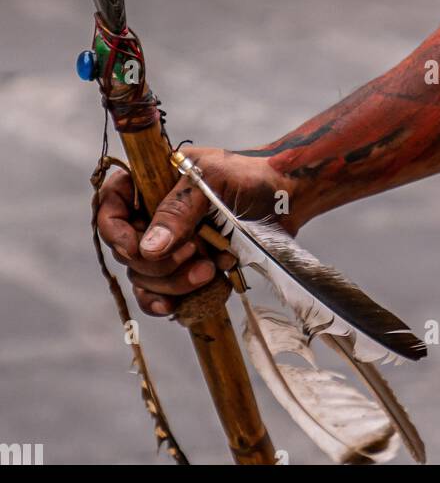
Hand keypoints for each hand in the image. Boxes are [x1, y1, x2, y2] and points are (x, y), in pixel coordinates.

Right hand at [96, 147, 285, 317]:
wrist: (285, 198)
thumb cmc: (248, 175)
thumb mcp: (211, 180)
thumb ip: (178, 211)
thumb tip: (148, 248)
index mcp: (150, 183)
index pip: (111, 208)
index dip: (116, 232)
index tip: (138, 248)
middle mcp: (152, 215)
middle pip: (127, 251)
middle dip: (157, 263)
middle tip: (193, 254)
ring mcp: (168, 244)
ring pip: (144, 277)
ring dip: (170, 282)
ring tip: (209, 271)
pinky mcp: (185, 269)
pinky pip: (160, 294)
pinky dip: (166, 302)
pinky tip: (176, 307)